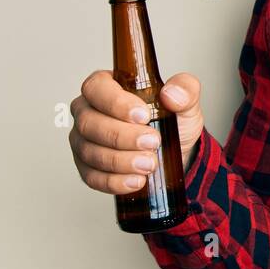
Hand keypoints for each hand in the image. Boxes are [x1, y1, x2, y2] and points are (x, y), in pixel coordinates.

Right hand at [68, 70, 203, 193]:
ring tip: (149, 164)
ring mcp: (83, 140)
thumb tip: (171, 94)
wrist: (174, 151)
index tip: (143, 116)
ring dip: (120, 161)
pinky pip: (91, 177)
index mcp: (106, 86)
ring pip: (89, 151)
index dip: (116, 103)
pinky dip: (114, 181)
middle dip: (122, 136)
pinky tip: (135, 181)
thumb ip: (185, 88)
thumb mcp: (186, 101)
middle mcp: (87, 111)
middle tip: (152, 142)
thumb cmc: (172, 119)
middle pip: (89, 123)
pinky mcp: (86, 167)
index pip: (96, 88)